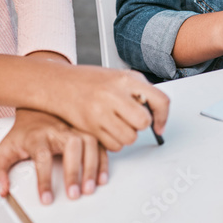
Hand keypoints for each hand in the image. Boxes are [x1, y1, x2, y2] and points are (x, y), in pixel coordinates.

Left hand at [0, 109, 108, 202]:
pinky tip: (101, 177)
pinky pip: (99, 144)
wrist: (36, 108)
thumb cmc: (23, 132)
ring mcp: (75, 128)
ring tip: (90, 187)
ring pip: (89, 142)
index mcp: (38, 135)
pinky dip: (103, 161)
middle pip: (71, 146)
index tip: (46, 198)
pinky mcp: (86, 131)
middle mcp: (59, 130)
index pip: (42, 156)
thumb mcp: (4, 149)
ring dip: (92, 166)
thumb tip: (1, 188)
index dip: (44, 179)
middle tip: (74, 194)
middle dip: (74, 171)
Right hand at [39, 64, 168, 151]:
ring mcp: (101, 111)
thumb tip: (157, 111)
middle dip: (141, 125)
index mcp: (125, 79)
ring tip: (118, 124)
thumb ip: (137, 90)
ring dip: (127, 135)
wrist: (59, 84)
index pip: (159, 100)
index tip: (159, 124)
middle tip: (132, 120)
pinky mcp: (91, 127)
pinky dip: (114, 142)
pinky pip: (114, 146)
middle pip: (143, 122)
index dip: (163, 116)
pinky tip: (107, 129)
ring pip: (130, 137)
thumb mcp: (118, 76)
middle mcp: (114, 94)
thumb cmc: (90, 81)